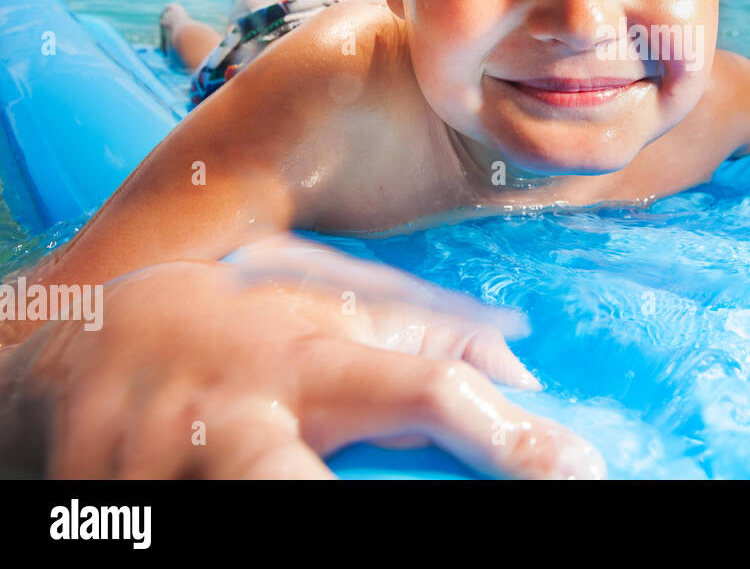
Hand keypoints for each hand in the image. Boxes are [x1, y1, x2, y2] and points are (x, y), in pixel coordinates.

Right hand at [0, 238, 604, 478]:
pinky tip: (194, 508)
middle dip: (317, 504)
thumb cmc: (235, 326)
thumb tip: (524, 365)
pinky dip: (184, 527)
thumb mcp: (329, 312)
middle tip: (484, 509)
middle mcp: (235, 416)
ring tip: (302, 493)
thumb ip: (426, 333)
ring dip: (274, 507)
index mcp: (305, 358)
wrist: (78, 343)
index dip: (502, 433)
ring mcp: (157, 464)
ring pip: (235, 503)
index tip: (575, 468)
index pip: (419, 392)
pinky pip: (166, 532)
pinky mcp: (103, 499)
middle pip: (285, 484)